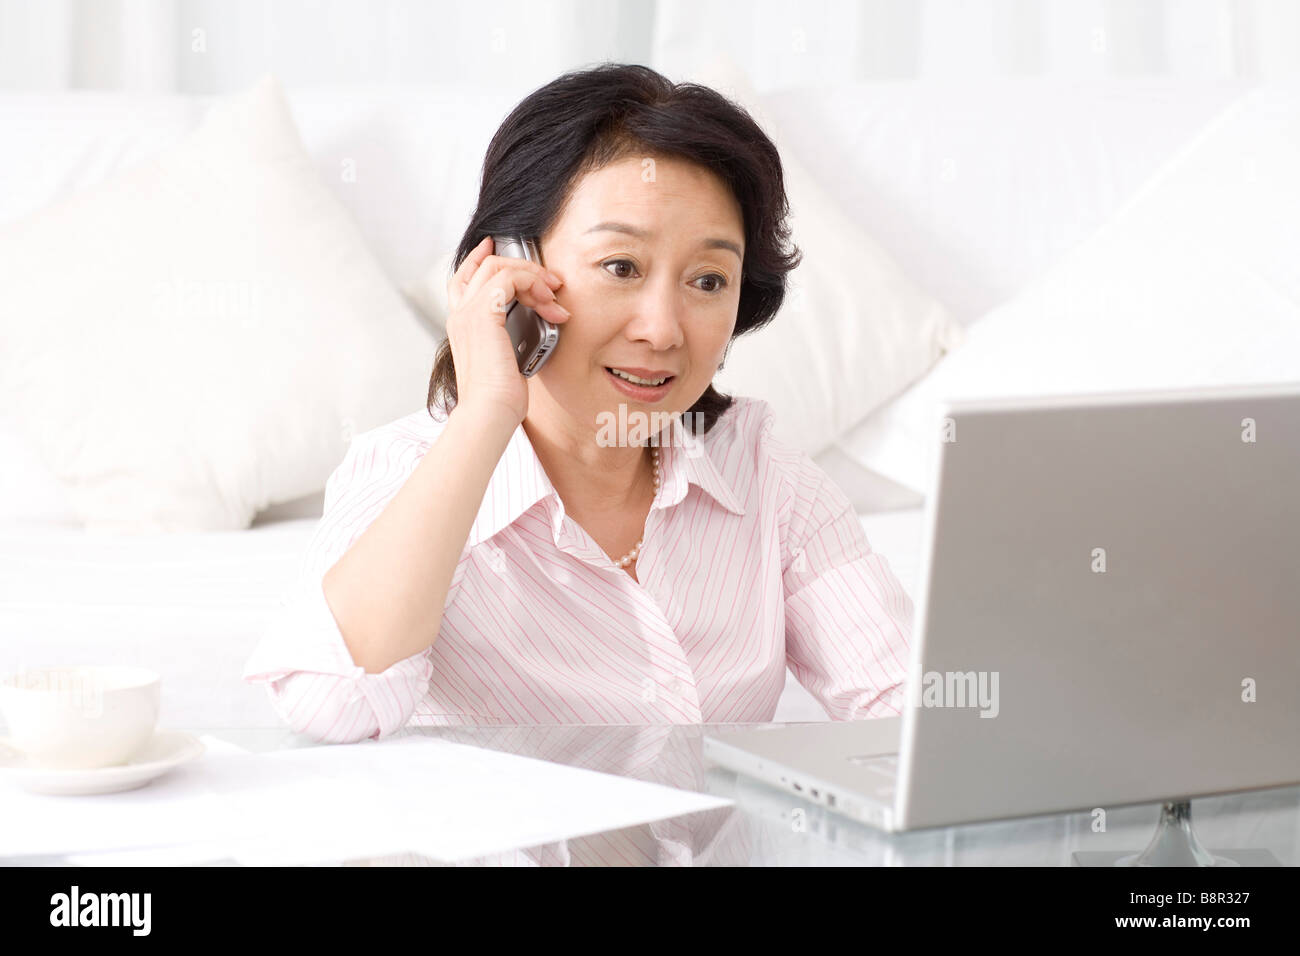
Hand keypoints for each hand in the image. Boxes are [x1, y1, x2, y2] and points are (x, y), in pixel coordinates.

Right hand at [444, 236, 569, 427]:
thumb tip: (534, 325)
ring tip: (554, 297)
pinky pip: (509, 277)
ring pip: (499, 267)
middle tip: (550, 282)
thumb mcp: (504, 360)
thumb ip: (508, 338)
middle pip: (485, 266)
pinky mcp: (484, 313)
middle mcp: (460, 313)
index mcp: (461, 324)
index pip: (463, 278)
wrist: (489, 413)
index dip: (479, 257)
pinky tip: (548, 302)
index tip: (495, 245)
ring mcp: (468, 311)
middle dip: (523, 268)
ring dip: (533, 276)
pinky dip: (533, 282)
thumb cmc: (499, 398)